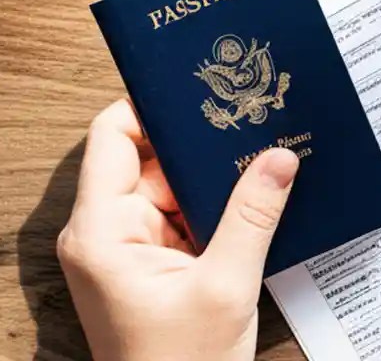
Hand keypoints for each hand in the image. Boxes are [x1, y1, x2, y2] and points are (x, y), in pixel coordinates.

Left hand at [57, 100, 299, 360]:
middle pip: (147, 159)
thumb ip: (253, 215)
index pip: (112, 136)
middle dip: (198, 146)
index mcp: (101, 232)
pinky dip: (213, 209)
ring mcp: (126, 251)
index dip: (151, 108)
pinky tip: (252, 201)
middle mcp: (104, 234)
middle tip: (249, 124)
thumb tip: (279, 157)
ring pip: (169, 188)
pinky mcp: (149, 265)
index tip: (201, 95)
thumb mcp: (226, 285)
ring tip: (260, 161)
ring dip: (210, 180)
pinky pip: (180, 217)